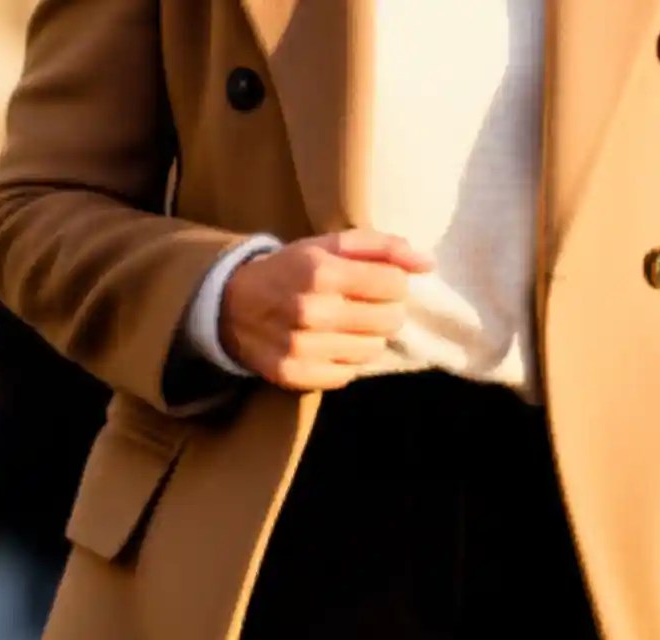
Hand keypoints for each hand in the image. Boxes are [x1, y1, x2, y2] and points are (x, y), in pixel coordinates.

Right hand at [220, 229, 433, 390]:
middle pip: (389, 320)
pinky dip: (344, 360)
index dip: (393, 283)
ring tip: (346, 324)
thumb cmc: (292, 269)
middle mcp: (311, 310)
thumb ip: (382, 247)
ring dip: (366, 337)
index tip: (378, 283)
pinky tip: (329, 344)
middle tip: (364, 305)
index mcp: (321, 271)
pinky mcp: (295, 375)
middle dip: (384, 311)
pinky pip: (348, 374)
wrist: (232, 305)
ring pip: (372, 350)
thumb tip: (427, 264)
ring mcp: (301, 347)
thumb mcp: (330, 244)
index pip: (394, 285)